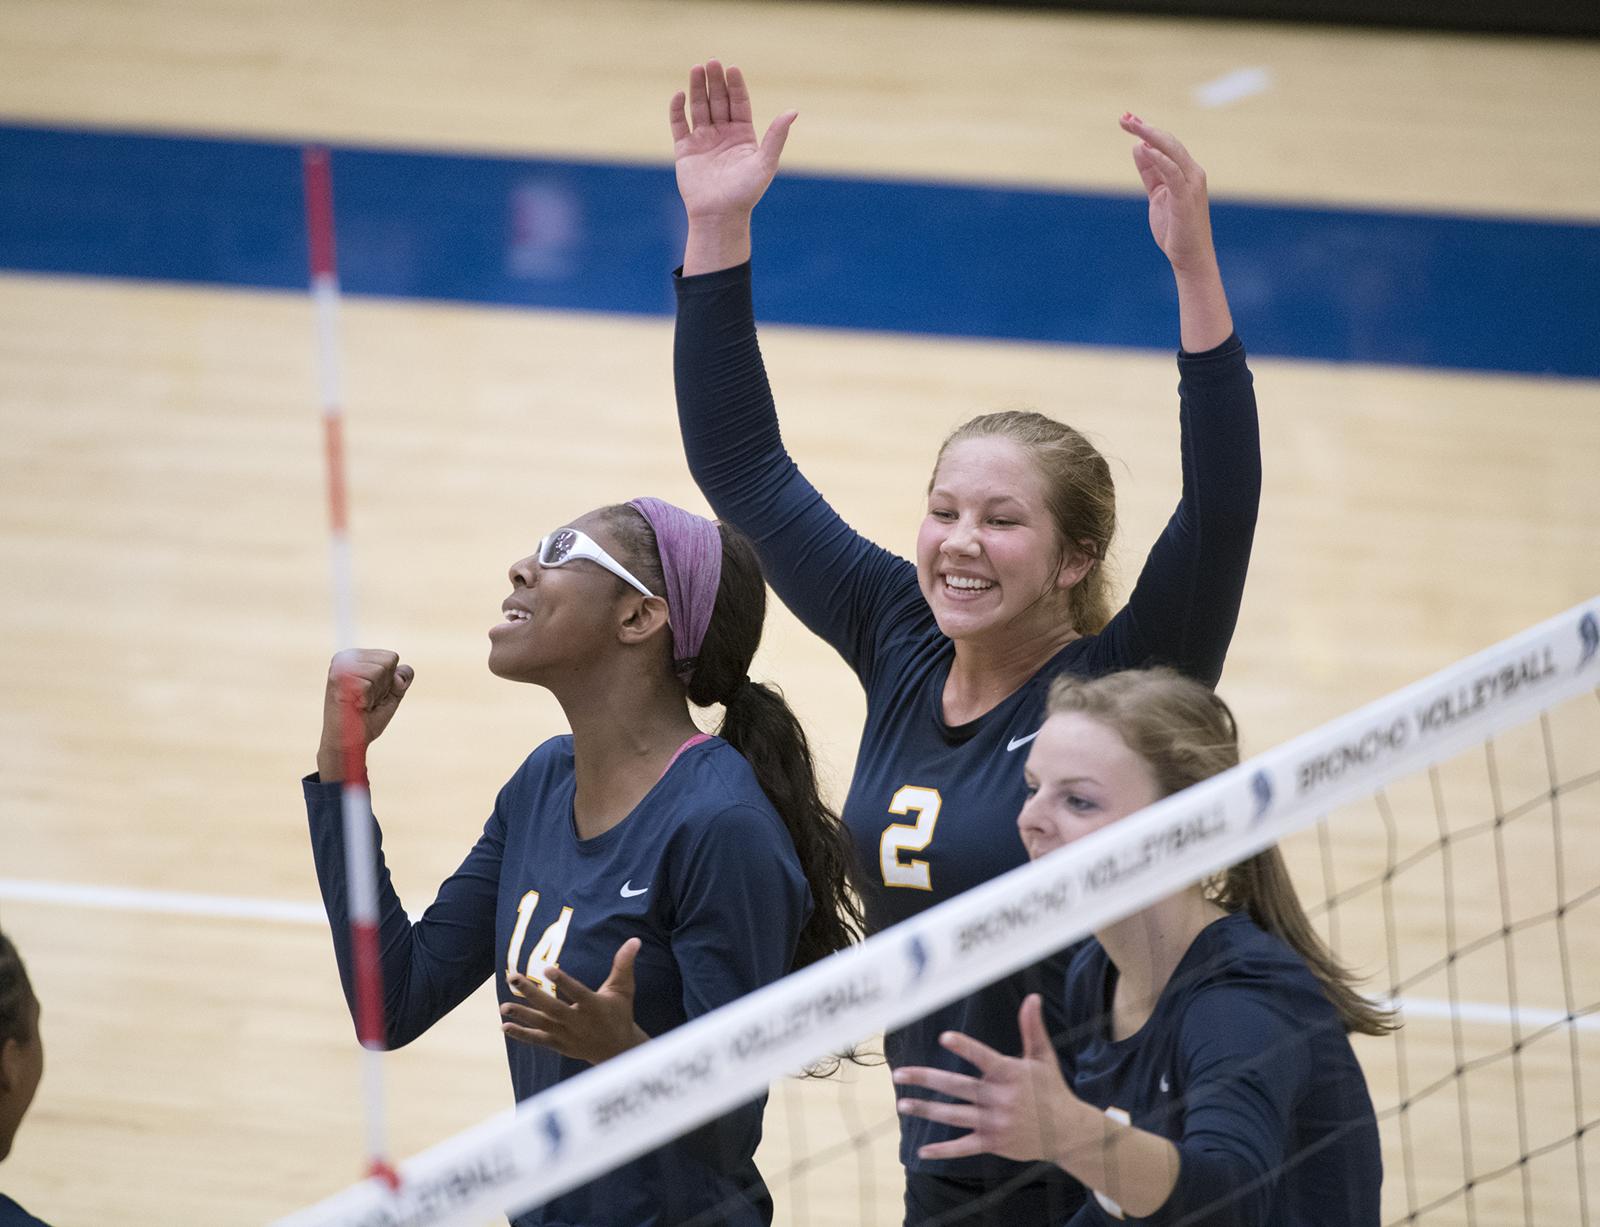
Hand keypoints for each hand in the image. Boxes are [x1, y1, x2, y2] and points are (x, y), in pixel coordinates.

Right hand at [315, 649, 413, 780]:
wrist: (349, 742)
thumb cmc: (368, 719)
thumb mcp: (391, 696)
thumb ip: (401, 679)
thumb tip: (403, 672)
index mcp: (358, 657)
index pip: (392, 657)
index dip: (390, 681)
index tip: (374, 694)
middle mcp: (346, 656)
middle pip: (388, 661)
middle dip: (383, 686)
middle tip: (367, 699)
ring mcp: (340, 665)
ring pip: (379, 670)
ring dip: (375, 693)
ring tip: (360, 702)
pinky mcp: (337, 678)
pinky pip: (369, 684)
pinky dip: (367, 699)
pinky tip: (355, 705)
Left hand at [501, 938, 647, 1064]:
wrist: (618, 1051)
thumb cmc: (620, 1014)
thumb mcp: (623, 989)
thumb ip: (624, 965)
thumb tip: (634, 940)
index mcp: (593, 1006)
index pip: (577, 993)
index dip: (563, 982)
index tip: (547, 969)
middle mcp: (578, 1022)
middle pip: (551, 1007)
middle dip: (531, 993)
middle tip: (512, 977)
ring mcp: (567, 1035)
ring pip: (541, 1024)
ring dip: (521, 1014)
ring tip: (503, 1006)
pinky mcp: (559, 1045)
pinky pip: (538, 1039)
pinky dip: (522, 1034)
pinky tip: (505, 1026)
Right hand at [670, 59, 795, 224]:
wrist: (720, 215)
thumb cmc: (745, 193)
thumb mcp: (765, 162)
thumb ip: (777, 136)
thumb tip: (793, 111)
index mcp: (743, 135)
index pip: (739, 103)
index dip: (736, 86)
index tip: (733, 69)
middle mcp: (723, 134)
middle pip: (718, 100)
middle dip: (716, 82)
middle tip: (713, 62)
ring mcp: (703, 140)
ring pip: (699, 107)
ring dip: (698, 88)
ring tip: (697, 68)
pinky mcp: (685, 149)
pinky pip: (679, 124)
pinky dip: (677, 109)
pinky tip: (680, 95)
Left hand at [893, 994, 1076, 1163]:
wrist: (1068, 1133)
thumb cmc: (1051, 1090)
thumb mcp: (1043, 1058)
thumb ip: (1032, 1028)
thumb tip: (1032, 997)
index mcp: (1010, 1074)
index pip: (983, 1058)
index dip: (965, 1047)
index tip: (944, 1038)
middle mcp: (999, 1099)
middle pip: (957, 1087)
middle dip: (926, 1080)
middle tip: (898, 1074)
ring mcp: (994, 1123)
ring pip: (954, 1116)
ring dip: (926, 1110)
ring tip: (902, 1105)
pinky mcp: (993, 1142)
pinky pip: (964, 1147)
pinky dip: (943, 1150)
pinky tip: (922, 1150)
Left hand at [1120, 113, 1216, 275]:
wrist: (1190, 256)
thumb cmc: (1175, 227)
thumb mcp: (1157, 195)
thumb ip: (1150, 172)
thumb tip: (1138, 147)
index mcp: (1185, 171)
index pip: (1165, 144)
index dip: (1146, 131)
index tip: (1127, 120)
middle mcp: (1191, 172)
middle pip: (1167, 142)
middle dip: (1145, 128)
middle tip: (1124, 118)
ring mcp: (1191, 183)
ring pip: (1171, 150)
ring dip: (1150, 135)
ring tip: (1131, 125)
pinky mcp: (1185, 196)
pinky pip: (1172, 171)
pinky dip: (1159, 158)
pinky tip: (1144, 148)